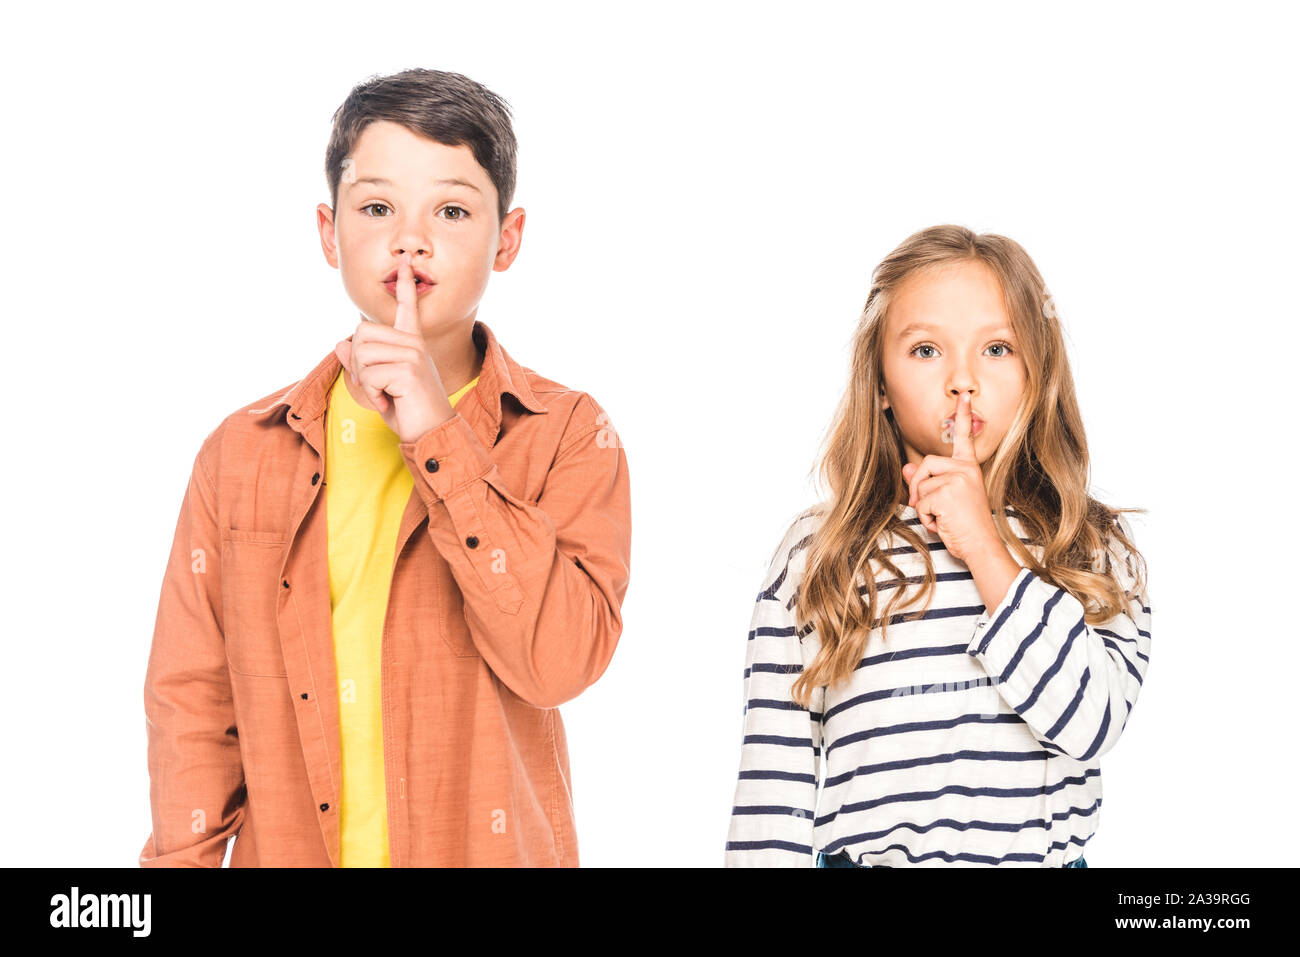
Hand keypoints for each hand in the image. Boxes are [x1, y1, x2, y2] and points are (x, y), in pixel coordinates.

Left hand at [333, 252, 450, 442]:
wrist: (432, 435)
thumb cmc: (408, 412)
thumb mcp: (378, 385)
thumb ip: (359, 363)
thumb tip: (339, 343)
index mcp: (411, 342)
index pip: (406, 306)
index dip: (404, 283)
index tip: (405, 260)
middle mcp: (414, 342)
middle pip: (361, 333)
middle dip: (357, 362)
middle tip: (376, 386)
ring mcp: (413, 353)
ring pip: (361, 353)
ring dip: (364, 381)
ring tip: (384, 395)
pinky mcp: (408, 369)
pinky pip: (368, 373)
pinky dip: (371, 393)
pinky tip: (389, 402)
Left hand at [900, 392, 1000, 563]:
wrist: (981, 545)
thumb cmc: (966, 525)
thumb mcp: (948, 499)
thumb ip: (927, 481)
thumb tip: (907, 467)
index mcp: (968, 468)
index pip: (964, 438)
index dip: (962, 415)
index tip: (964, 395)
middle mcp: (965, 469)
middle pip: (925, 464)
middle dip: (918, 486)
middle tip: (930, 507)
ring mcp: (957, 480)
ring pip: (920, 487)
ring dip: (924, 508)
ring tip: (943, 518)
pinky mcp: (947, 493)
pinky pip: (920, 503)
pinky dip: (925, 518)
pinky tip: (942, 524)